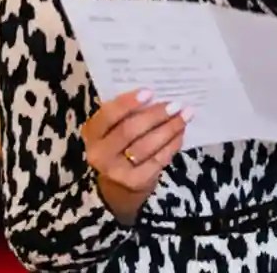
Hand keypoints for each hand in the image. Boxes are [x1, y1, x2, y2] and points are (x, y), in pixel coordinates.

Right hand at [83, 88, 190, 223]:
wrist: (119, 183)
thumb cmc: (119, 144)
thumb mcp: (113, 128)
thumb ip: (127, 113)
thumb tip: (157, 95)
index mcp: (92, 132)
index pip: (108, 115)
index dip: (128, 103)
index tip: (150, 92)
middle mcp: (100, 153)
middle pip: (130, 130)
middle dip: (156, 116)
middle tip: (176, 104)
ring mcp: (116, 170)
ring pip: (146, 146)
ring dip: (169, 129)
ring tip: (184, 116)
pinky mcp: (135, 181)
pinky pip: (157, 160)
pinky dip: (172, 145)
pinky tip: (180, 133)